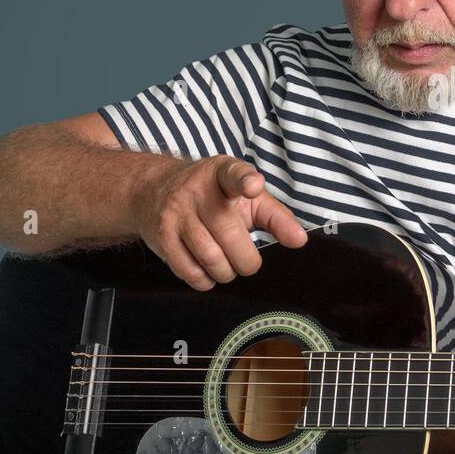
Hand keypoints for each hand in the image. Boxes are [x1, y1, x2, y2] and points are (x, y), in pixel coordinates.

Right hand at [135, 154, 307, 290]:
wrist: (154, 190)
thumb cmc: (214, 196)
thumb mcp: (246, 197)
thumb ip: (276, 217)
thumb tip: (300, 240)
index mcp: (222, 173)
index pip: (234, 174)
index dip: (245, 180)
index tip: (253, 186)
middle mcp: (196, 190)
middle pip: (230, 236)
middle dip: (247, 260)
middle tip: (248, 260)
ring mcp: (176, 214)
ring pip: (211, 258)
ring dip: (227, 272)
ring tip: (228, 264)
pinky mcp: (162, 237)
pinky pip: (191, 272)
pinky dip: (206, 280)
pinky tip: (208, 270)